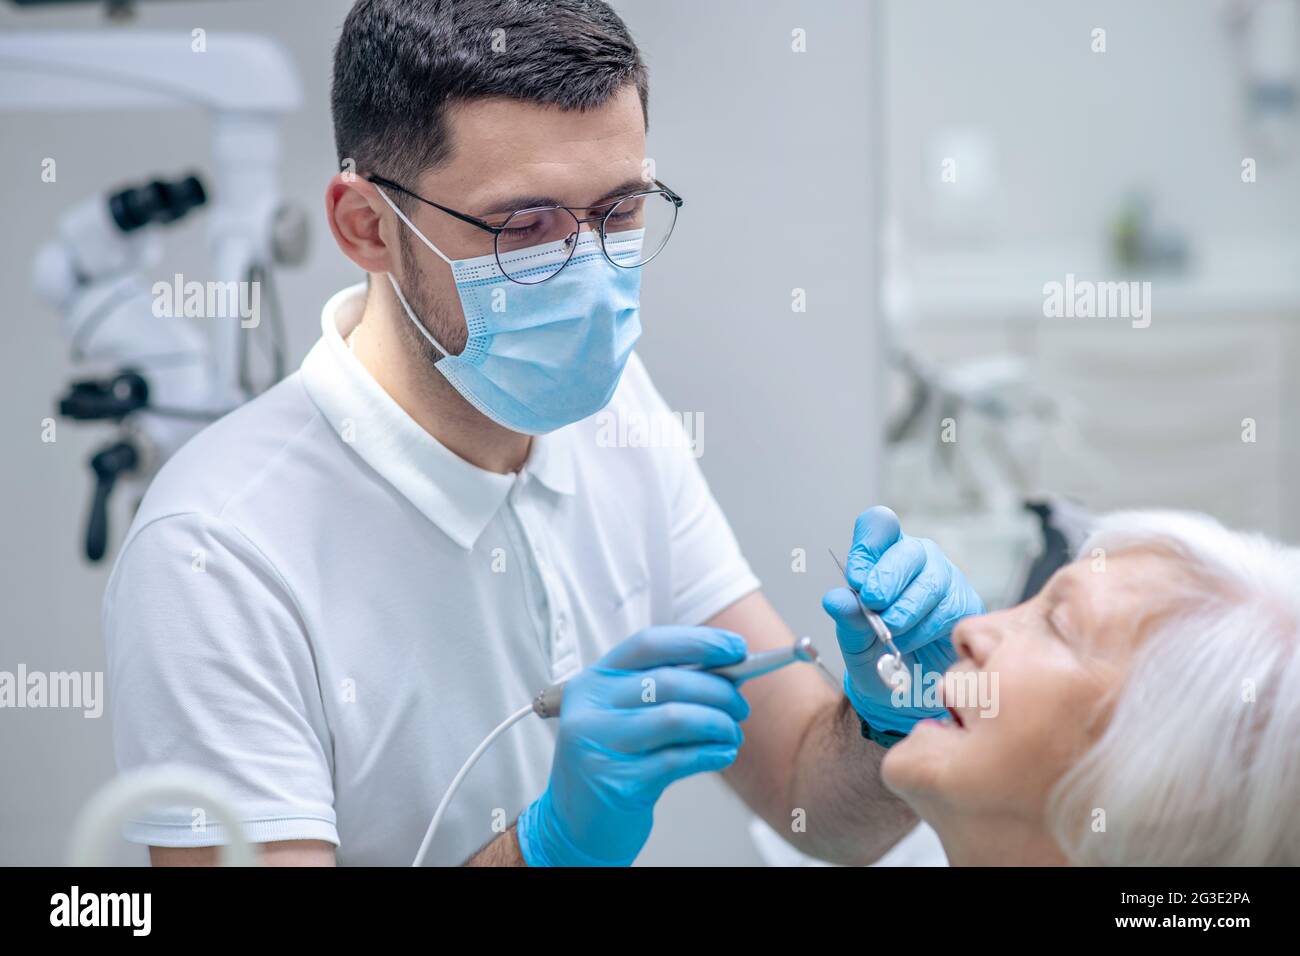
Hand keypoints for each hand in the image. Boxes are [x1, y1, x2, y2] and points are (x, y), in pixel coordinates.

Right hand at [517, 626, 749, 866]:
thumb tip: (729, 671)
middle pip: (668, 681)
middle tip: (740, 705)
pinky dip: (711, 753)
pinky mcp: (618, 782)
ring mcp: (600, 744)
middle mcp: (590, 708)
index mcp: (593, 681)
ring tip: (733, 733)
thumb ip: (665, 691)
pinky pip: (679, 759)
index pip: (649, 644)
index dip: (698, 642)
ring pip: (676, 718)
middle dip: (718, 690)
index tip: (737, 648)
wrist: (574, 824)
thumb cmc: (612, 761)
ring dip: (718, 723)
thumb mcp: (625, 716)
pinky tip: (724, 753)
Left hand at [822, 506, 982, 732]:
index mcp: (883, 555)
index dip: (868, 547)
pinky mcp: (965, 604)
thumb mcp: (853, 640)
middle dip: (887, 578)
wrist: (900, 694)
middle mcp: (916, 559)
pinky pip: (949, 610)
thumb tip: (836, 599)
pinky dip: (925, 630)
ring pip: (931, 582)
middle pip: (908, 550)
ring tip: (890, 634)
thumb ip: (847, 618)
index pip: (878, 525)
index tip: (857, 580)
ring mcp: (944, 579)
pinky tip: (912, 641)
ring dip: (905, 612)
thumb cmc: (875, 655)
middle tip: (873, 604)